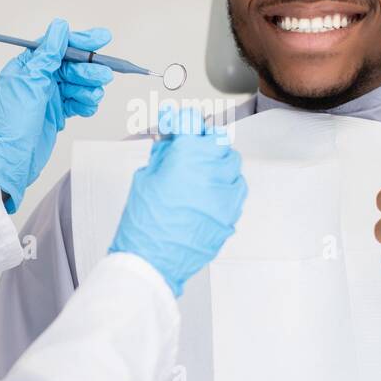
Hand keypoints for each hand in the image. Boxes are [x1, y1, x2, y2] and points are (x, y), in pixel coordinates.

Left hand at [0, 19, 113, 213]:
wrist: (11, 158)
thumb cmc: (13, 122)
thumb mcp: (31, 82)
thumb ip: (48, 55)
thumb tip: (59, 27)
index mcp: (28, 66)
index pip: (58, 46)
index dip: (81, 42)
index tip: (102, 38)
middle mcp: (38, 78)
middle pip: (72, 65)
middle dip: (89, 71)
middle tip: (104, 76)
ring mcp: (48, 96)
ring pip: (78, 84)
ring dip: (89, 89)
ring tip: (93, 96)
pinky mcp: (56, 112)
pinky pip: (78, 101)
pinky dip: (85, 103)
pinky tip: (87, 107)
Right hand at [109, 106, 246, 296]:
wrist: (151, 261)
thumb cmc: (143, 223)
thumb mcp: (145, 178)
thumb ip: (163, 154)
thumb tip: (170, 141)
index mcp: (186, 155)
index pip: (191, 122)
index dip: (182, 120)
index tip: (178, 123)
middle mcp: (211, 170)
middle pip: (217, 139)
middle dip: (203, 137)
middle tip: (191, 142)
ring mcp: (225, 193)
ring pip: (232, 162)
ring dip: (218, 159)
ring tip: (202, 167)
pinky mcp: (231, 213)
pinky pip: (237, 189)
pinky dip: (227, 184)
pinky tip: (213, 189)